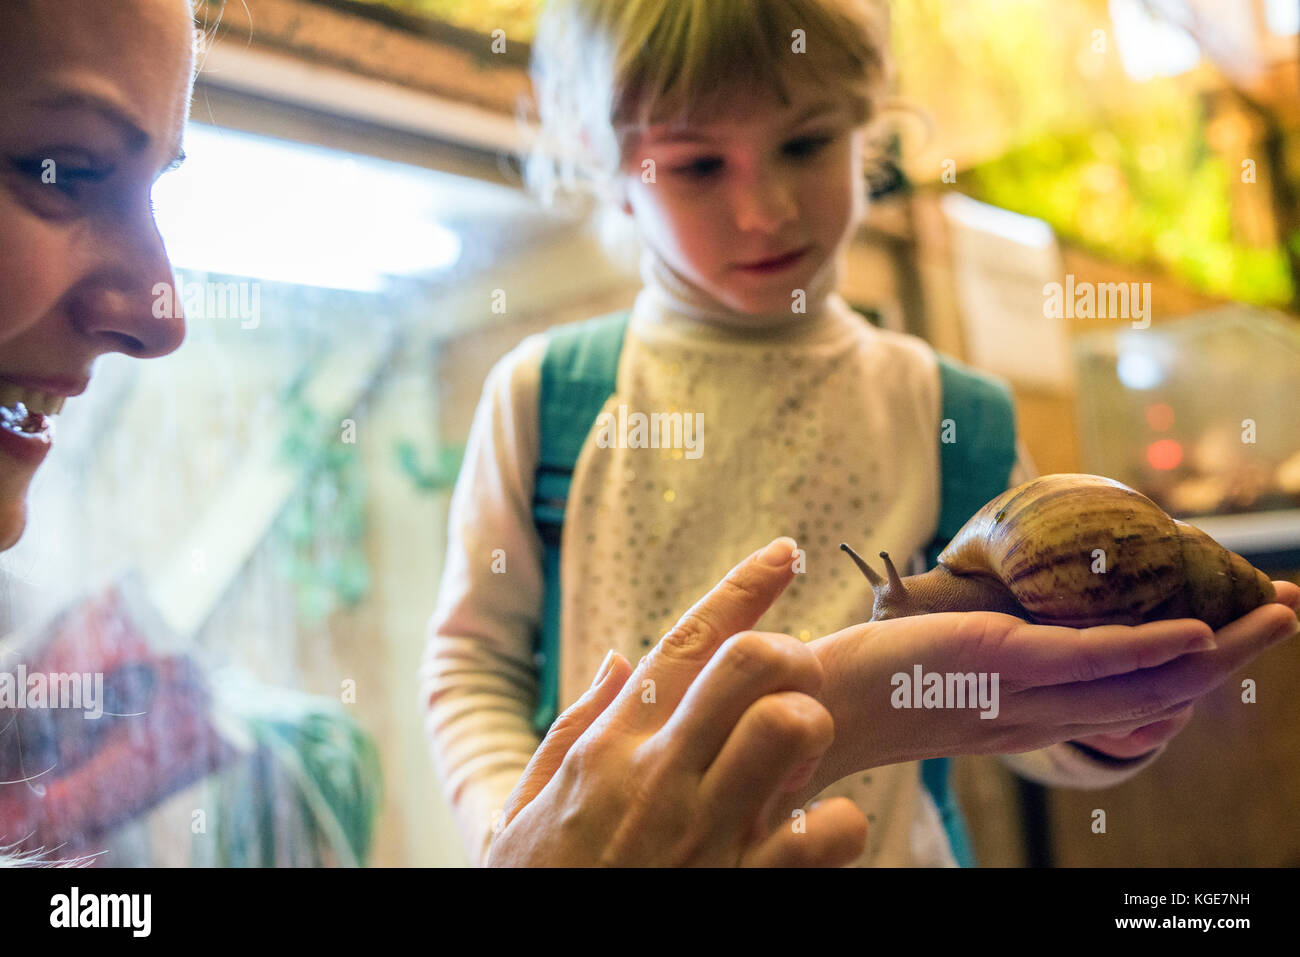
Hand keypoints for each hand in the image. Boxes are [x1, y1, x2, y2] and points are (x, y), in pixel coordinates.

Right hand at [485, 537, 866, 866]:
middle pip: (752, 665)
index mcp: (607, 750)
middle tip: (795, 672)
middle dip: (789, 651)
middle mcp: (660, 779)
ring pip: (795, 729)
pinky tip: (816, 836)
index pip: (687, 642)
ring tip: (801, 753)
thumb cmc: (537, 891)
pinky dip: (840, 827)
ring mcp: (708, 836)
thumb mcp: (524, 810)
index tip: (785, 552)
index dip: (745, 585)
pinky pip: (832, 833)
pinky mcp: (749, 889)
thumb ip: (574, 726)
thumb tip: (623, 657)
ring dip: (813, 729)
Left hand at [790, 581, 1299, 804]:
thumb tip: (1026, 607)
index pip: (1135, 700)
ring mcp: (1028, 690)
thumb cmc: (880, 676)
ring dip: (1221, 649)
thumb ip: (1001, 647)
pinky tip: (1196, 628)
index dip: (1200, 673)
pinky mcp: (1001, 661)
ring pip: (1145, 682)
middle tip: (1291, 615)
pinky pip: (1090, 659)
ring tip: (1277, 614)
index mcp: (1040, 715)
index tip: (1243, 638)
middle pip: (1161, 695)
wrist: (820, 700)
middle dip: (1236, 659)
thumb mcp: (956, 663)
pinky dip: (1149, 646)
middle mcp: (1047, 714)